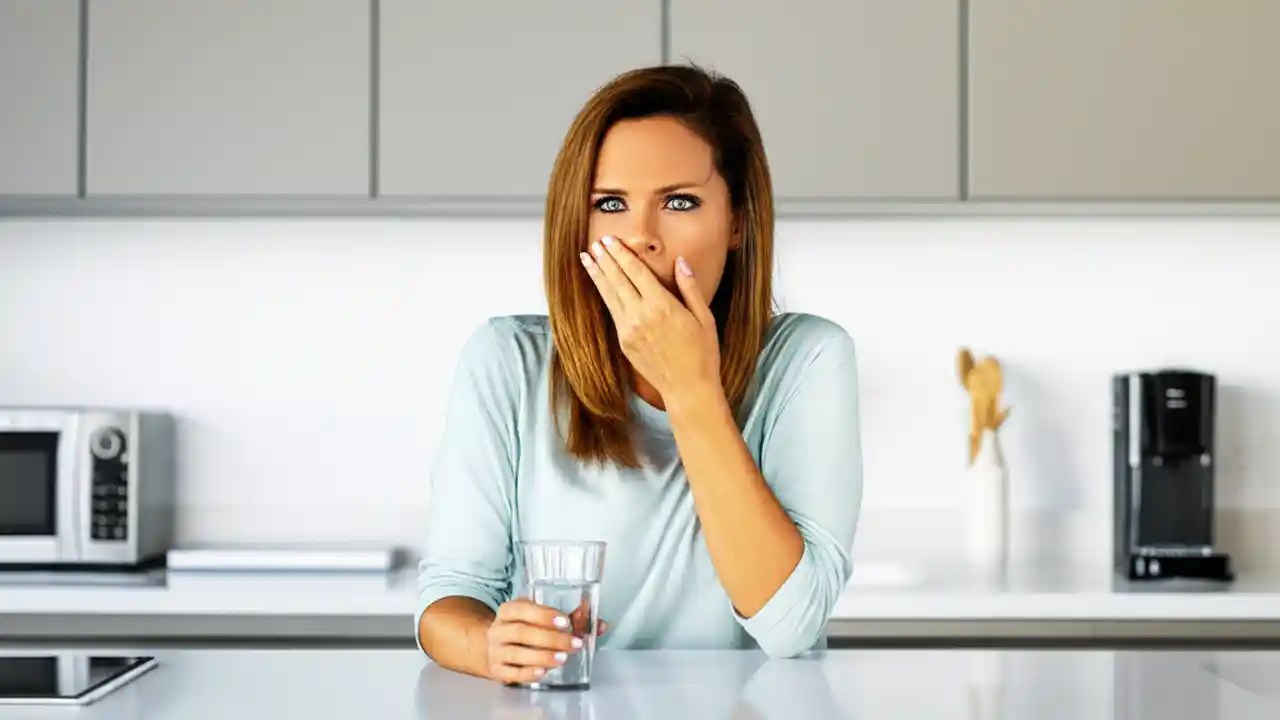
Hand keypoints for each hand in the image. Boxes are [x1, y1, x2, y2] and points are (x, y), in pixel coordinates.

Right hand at [484, 599, 607, 684]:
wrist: (494, 647)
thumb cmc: (524, 630)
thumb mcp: (540, 619)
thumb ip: (571, 620)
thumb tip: (601, 625)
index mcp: (509, 610)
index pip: (523, 609)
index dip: (544, 615)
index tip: (565, 621)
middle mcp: (499, 629)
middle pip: (522, 632)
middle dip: (550, 638)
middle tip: (573, 644)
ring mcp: (496, 650)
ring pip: (516, 653)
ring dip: (541, 656)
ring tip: (562, 658)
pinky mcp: (497, 670)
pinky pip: (511, 673)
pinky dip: (528, 673)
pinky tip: (543, 672)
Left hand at [580, 235, 720, 400]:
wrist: (688, 389)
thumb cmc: (702, 353)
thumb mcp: (704, 318)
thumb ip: (690, 288)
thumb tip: (681, 262)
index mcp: (662, 306)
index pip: (635, 272)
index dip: (621, 254)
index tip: (610, 240)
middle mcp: (641, 316)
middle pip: (617, 280)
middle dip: (605, 260)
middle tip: (595, 243)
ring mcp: (629, 330)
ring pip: (609, 295)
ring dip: (597, 275)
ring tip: (587, 259)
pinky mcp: (624, 343)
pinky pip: (612, 312)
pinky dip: (604, 295)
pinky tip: (600, 285)